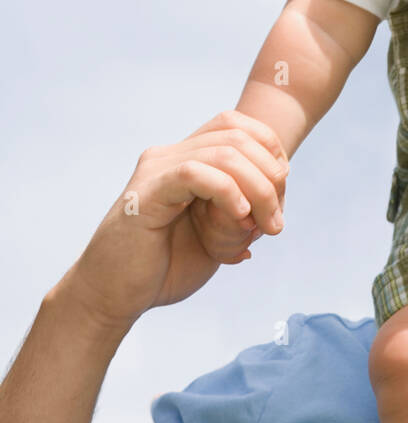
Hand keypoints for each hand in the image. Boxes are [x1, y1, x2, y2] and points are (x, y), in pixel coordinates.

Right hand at [55, 110, 288, 332]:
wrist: (113, 298)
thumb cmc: (162, 269)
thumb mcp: (216, 238)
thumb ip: (240, 216)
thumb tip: (274, 209)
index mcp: (183, 159)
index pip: (235, 125)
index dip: (268, 149)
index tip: (280, 192)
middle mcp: (168, 156)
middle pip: (237, 135)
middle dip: (271, 173)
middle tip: (276, 220)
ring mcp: (156, 171)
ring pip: (225, 152)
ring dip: (258, 188)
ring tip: (265, 225)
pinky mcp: (147, 194)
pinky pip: (195, 173)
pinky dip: (227, 191)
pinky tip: (238, 216)